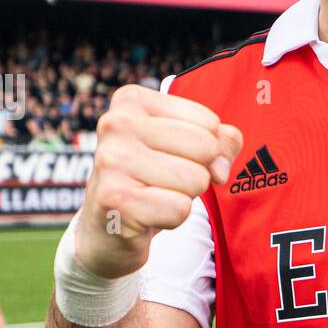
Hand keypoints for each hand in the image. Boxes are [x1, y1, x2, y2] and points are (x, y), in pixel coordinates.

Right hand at [76, 84, 242, 278]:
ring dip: (184, 197)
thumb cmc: (152, 179)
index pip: (209, 123)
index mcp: (132, 100)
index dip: (207, 150)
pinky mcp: (114, 198)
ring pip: (195, 179)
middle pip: (205, 148)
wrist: (106, 227)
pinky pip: (180, 209)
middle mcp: (116, 123)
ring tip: (155, 197)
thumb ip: (221, 141)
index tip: (176, 160)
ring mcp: (111, 160)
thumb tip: (221, 166)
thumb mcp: (186, 148)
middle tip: (166, 183)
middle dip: (198, 174)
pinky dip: (172, 219)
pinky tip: (147, 215)